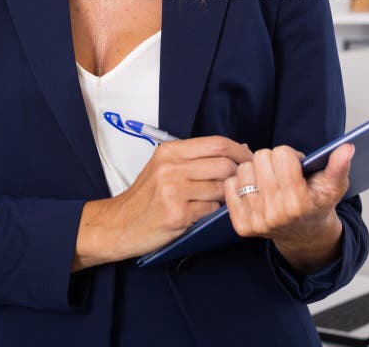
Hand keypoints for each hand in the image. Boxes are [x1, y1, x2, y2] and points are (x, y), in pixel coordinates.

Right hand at [99, 136, 253, 260]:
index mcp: (170, 151)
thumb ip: (196, 158)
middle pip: (223, 164)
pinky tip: (204, 214)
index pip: (217, 143)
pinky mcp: (177, 214)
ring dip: (226, 197)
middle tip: (243, 183)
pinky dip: (213, 212)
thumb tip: (237, 149)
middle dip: (239, 175)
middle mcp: (171, 167)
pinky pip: (211, 210)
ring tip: (219, 200)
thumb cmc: (146, 198)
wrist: (118, 225)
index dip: (240, 151)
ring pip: (221, 188)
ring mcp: (173, 191)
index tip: (250, 159)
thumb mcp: (164, 167)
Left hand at [223, 143, 353, 268]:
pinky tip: (256, 191)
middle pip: (261, 158)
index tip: (295, 165)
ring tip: (269, 181)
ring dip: (255, 171)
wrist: (304, 235)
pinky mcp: (242, 226)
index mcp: (299, 203)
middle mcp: (276, 214)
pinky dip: (241, 184)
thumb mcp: (333, 186)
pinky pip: (229, 186)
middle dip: (272, 160)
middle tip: (281, 172)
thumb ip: (339, 165)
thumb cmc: (317, 204)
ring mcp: (257, 221)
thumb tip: (347, 147)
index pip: (282, 154)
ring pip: (244, 169)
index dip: (289, 155)